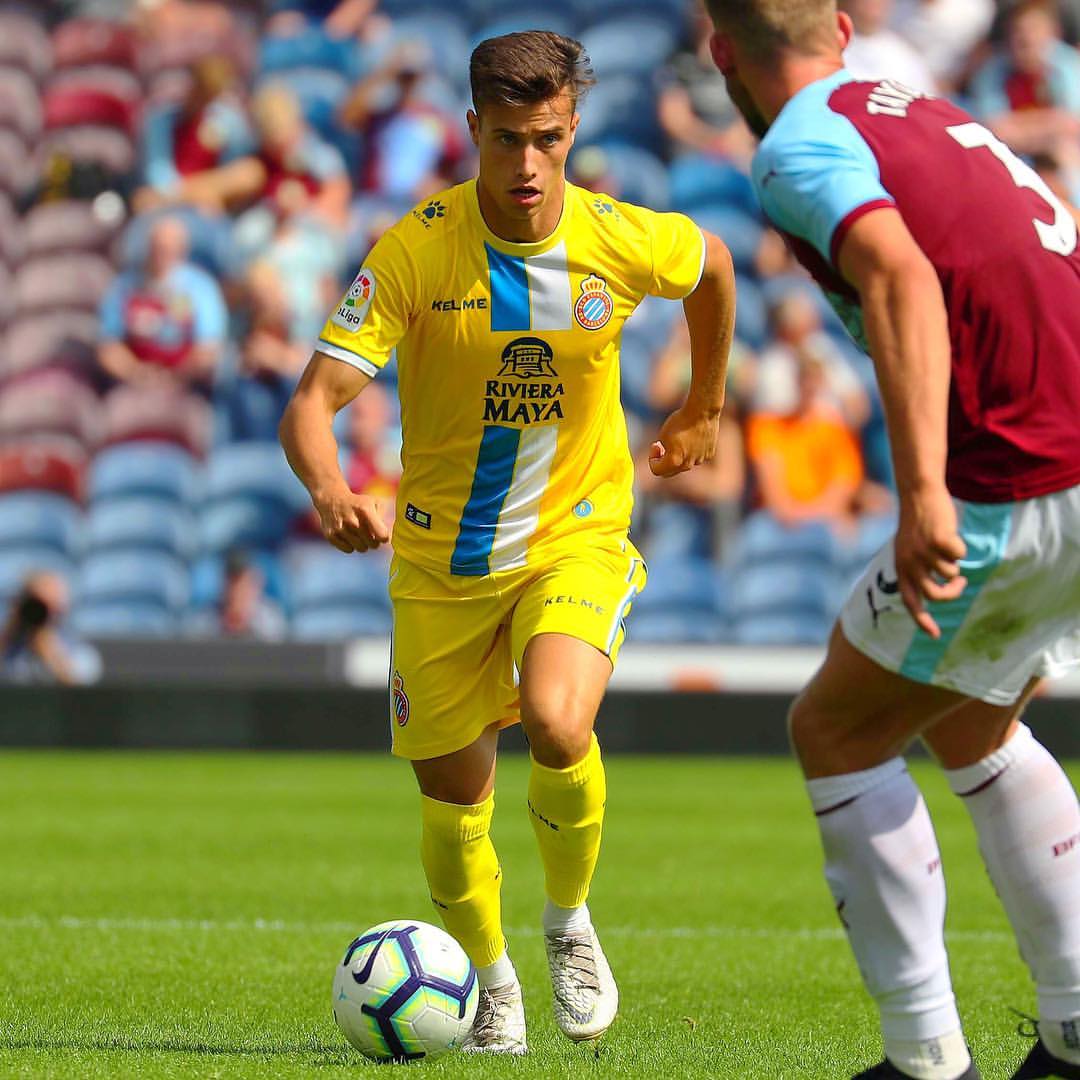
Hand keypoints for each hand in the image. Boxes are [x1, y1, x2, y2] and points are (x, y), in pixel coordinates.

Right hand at [313, 489, 390, 552]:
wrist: (332, 499)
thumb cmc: (358, 503)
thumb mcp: (373, 503)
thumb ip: (384, 518)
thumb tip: (390, 538)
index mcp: (365, 510)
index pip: (382, 535)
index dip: (384, 537)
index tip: (382, 535)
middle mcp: (352, 520)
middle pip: (373, 545)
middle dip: (374, 541)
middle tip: (370, 533)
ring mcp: (340, 528)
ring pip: (362, 549)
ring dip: (363, 544)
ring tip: (359, 534)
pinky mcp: (330, 535)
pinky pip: (349, 550)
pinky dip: (350, 545)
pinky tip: (349, 536)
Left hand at [648, 405, 720, 477]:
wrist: (702, 411)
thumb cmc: (679, 421)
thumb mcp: (663, 435)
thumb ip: (661, 451)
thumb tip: (664, 456)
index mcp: (674, 461)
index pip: (656, 470)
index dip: (652, 459)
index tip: (655, 445)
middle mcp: (688, 464)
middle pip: (671, 471)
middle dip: (664, 461)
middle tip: (662, 447)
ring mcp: (700, 460)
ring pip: (685, 463)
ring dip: (679, 455)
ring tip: (680, 438)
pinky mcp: (709, 454)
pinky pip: (697, 456)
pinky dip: (692, 450)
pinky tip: (693, 436)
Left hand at [895, 486, 966, 638]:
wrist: (918, 494)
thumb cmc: (918, 524)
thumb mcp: (910, 549)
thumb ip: (917, 570)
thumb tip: (936, 593)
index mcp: (901, 568)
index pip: (910, 602)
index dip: (922, 620)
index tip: (935, 636)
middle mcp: (909, 563)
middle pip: (936, 594)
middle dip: (953, 592)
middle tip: (961, 583)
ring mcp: (923, 552)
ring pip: (951, 573)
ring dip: (954, 562)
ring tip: (946, 547)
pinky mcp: (939, 540)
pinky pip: (959, 555)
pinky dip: (960, 546)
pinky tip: (950, 534)